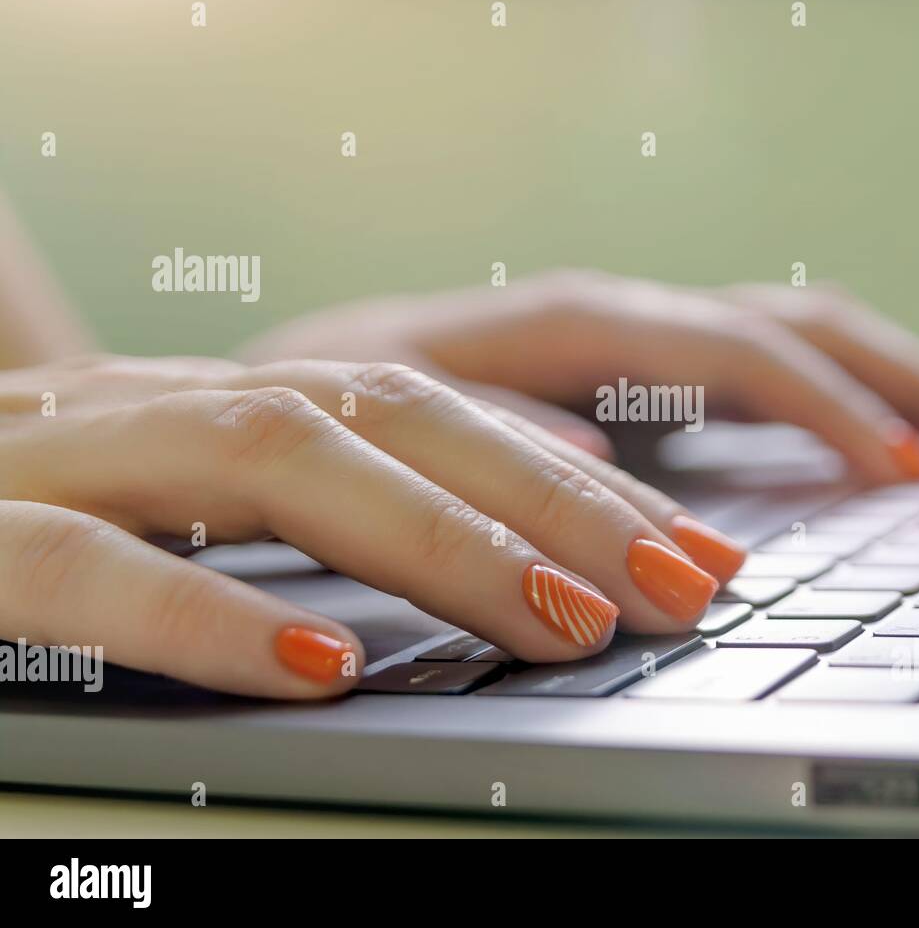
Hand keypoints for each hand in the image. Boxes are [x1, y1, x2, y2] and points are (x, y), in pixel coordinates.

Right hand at [0, 355, 741, 697]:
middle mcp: (159, 407)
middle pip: (390, 421)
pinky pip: (80, 575)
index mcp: (225, 406)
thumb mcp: (202, 507)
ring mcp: (57, 462)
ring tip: (565, 616)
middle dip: (553, 502)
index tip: (698, 550)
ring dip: (435, 539)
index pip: (435, 414)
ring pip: (267, 462)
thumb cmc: (31, 523)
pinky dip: (205, 615)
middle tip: (685, 584)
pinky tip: (320, 666)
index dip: (575, 476)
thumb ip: (348, 498)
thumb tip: (529, 514)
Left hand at [239, 271, 918, 478]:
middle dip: (907, 376)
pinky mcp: (631, 386)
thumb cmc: (328, 405)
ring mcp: (631, 351)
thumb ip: (489, 443)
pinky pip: (756, 381)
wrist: (278, 400)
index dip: (825, 406)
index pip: (732, 347)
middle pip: (794, 322)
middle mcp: (614, 320)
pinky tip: (878, 447)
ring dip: (893, 383)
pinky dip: (833, 409)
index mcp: (565, 320)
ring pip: (792, 341)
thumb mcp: (381, 419)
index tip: (904, 472)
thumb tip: (599, 464)